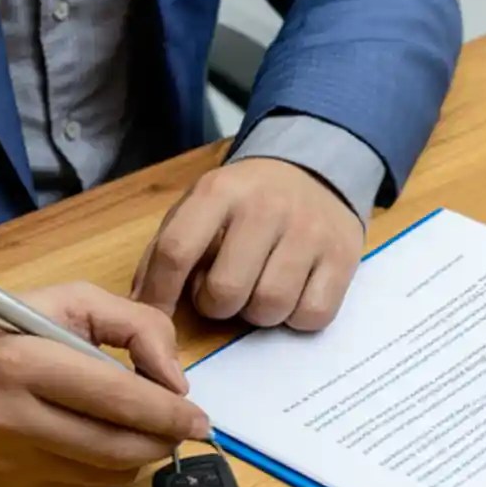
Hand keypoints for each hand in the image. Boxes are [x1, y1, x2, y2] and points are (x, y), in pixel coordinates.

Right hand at [0, 282, 209, 486]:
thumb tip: (175, 381)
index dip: (169, 413)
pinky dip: (107, 470)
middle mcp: (10, 419)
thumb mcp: (71, 301)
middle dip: (164, 440)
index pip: (118, 399)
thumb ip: (137, 326)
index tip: (201, 418)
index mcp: (24, 363)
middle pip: (118, 447)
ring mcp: (7, 463)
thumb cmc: (3, 331)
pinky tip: (97, 441)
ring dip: (138, 454)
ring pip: (107, 475)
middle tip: (184, 427)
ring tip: (137, 426)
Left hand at [131, 158, 363, 330]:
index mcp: (221, 191)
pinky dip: (297, 316)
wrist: (318, 169)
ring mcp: (310, 232)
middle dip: (218, 305)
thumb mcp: (202, 206)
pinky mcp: (343, 258)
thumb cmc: (248, 200)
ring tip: (261, 289)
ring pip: (269, 308)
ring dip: (258, 313)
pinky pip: (311, 315)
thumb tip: (141, 302)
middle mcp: (267, 208)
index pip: (178, 251)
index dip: (160, 294)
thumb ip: (168, 249)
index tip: (158, 317)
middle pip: (225, 291)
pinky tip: (293, 294)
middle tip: (227, 292)